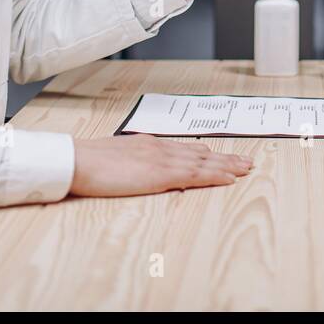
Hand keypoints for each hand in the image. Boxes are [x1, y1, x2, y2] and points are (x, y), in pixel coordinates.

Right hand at [69, 134, 253, 196]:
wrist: (77, 161)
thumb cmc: (88, 162)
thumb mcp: (115, 159)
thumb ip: (132, 163)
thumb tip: (141, 171)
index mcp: (149, 144)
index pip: (185, 148)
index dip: (207, 153)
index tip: (222, 156)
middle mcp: (161, 148)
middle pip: (200, 153)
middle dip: (224, 158)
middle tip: (245, 161)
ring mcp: (162, 160)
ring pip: (204, 163)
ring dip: (227, 165)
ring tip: (245, 168)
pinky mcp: (161, 174)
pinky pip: (196, 175)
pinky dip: (215, 176)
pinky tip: (229, 178)